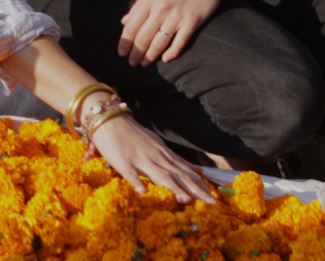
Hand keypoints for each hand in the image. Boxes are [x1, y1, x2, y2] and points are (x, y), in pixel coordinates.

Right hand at [88, 113, 216, 203]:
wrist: (111, 120)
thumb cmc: (133, 135)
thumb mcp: (159, 145)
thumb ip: (177, 160)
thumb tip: (197, 171)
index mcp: (165, 155)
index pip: (187, 172)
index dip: (200, 185)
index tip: (213, 199)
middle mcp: (157, 157)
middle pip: (180, 175)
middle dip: (196, 190)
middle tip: (211, 203)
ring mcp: (141, 160)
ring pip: (160, 175)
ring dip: (174, 188)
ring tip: (186, 200)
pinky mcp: (123, 162)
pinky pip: (131, 173)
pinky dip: (137, 182)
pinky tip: (142, 192)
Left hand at [118, 0, 228, 66]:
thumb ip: (139, 5)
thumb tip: (125, 22)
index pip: (132, 26)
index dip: (125, 42)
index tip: (122, 53)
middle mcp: (161, 9)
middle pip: (143, 37)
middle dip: (136, 53)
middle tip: (132, 63)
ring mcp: (177, 16)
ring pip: (159, 42)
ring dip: (150, 56)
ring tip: (144, 64)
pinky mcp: (192, 22)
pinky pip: (179, 42)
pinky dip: (172, 53)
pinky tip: (165, 59)